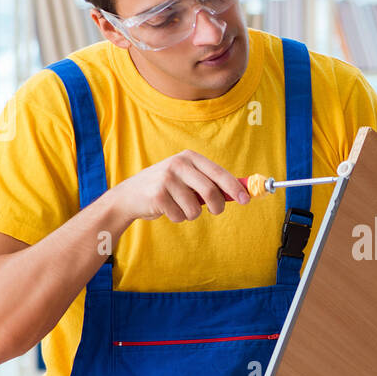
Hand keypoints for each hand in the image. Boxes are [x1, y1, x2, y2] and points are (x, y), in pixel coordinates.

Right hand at [108, 149, 249, 223]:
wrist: (130, 195)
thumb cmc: (167, 188)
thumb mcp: (187, 179)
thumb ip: (210, 183)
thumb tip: (241, 192)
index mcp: (189, 157)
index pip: (218, 173)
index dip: (234, 187)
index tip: (246, 199)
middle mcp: (178, 164)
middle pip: (210, 191)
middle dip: (218, 206)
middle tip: (216, 211)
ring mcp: (166, 179)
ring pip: (195, 208)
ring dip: (192, 214)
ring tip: (180, 207)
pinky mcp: (158, 195)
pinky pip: (180, 216)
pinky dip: (177, 218)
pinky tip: (166, 209)